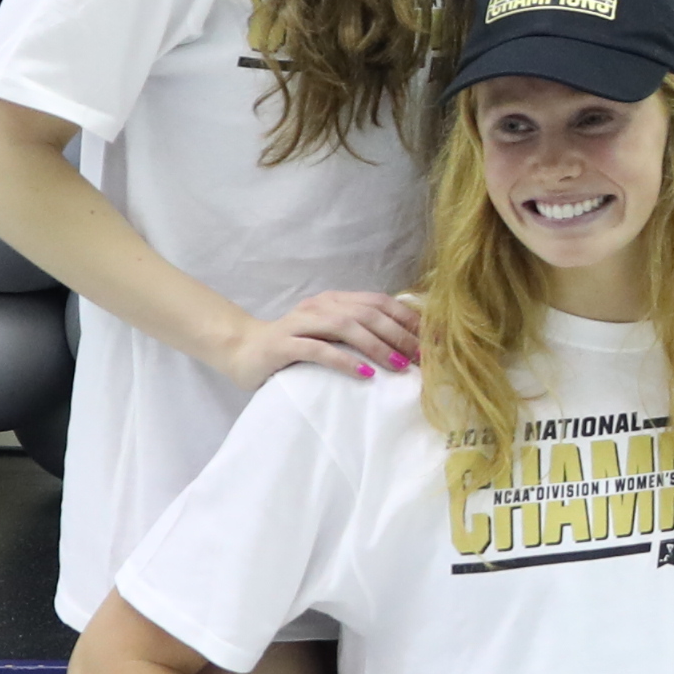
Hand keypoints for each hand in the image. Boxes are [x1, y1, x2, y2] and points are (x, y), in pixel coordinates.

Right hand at [222, 288, 420, 385]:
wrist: (243, 351)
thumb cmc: (295, 347)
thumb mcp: (329, 334)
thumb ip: (359, 332)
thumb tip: (406, 345)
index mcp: (334, 300)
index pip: (379, 301)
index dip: (407, 318)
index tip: (431, 339)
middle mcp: (319, 306)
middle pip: (367, 313)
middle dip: (398, 334)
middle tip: (420, 357)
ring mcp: (299, 323)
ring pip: (345, 326)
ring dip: (376, 345)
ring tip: (398, 365)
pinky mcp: (283, 345)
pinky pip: (317, 349)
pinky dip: (344, 360)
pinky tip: (364, 373)